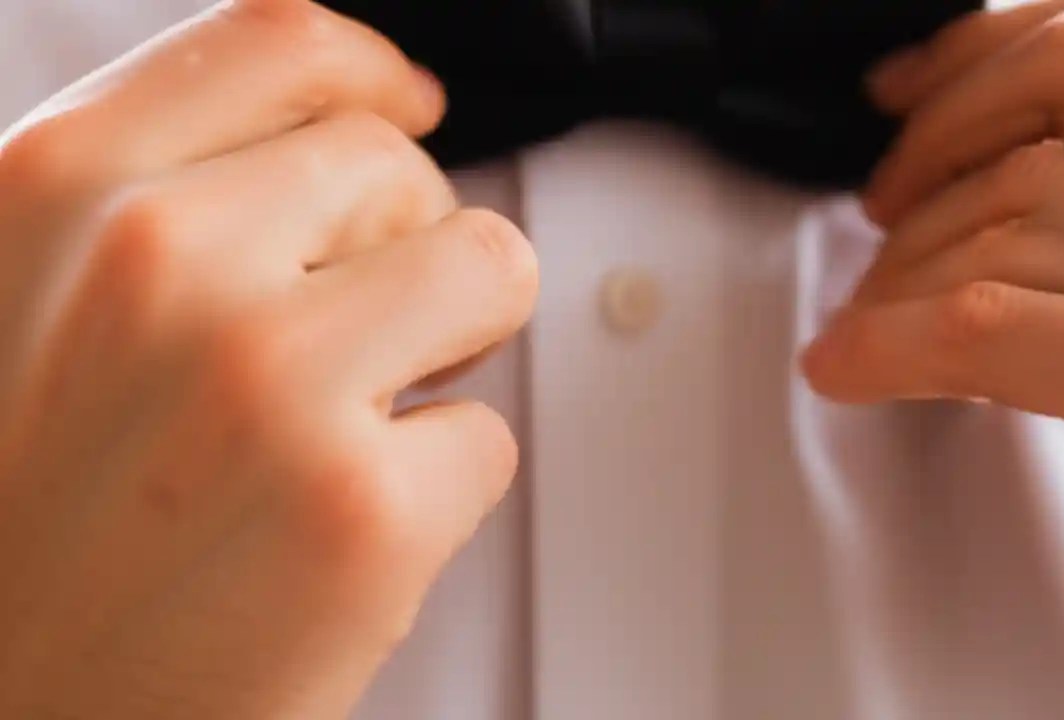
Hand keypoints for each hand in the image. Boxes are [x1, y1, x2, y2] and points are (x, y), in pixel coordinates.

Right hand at [0, 1, 535, 717]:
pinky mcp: (364, 513)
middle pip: (398, 165)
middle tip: (348, 342)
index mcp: (56, 193)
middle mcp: (157, 266)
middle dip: (401, 246)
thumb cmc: (22, 531)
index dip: (368, 72)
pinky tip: (334, 532)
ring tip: (360, 419)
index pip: (280, 44)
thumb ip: (151, 196)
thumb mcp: (25, 301)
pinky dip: (438, 484)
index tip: (407, 104)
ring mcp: (268, 384)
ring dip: (451, 340)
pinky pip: (489, 432)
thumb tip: (335, 118)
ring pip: (489, 265)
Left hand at [804, 6, 1063, 711]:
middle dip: (938, 131)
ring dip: (901, 268)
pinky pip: (988, 325)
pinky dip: (888, 343)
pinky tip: (849, 367)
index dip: (997, 41)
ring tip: (869, 321)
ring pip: (1013, 212)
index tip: (912, 88)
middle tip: (880, 204)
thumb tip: (988, 164)